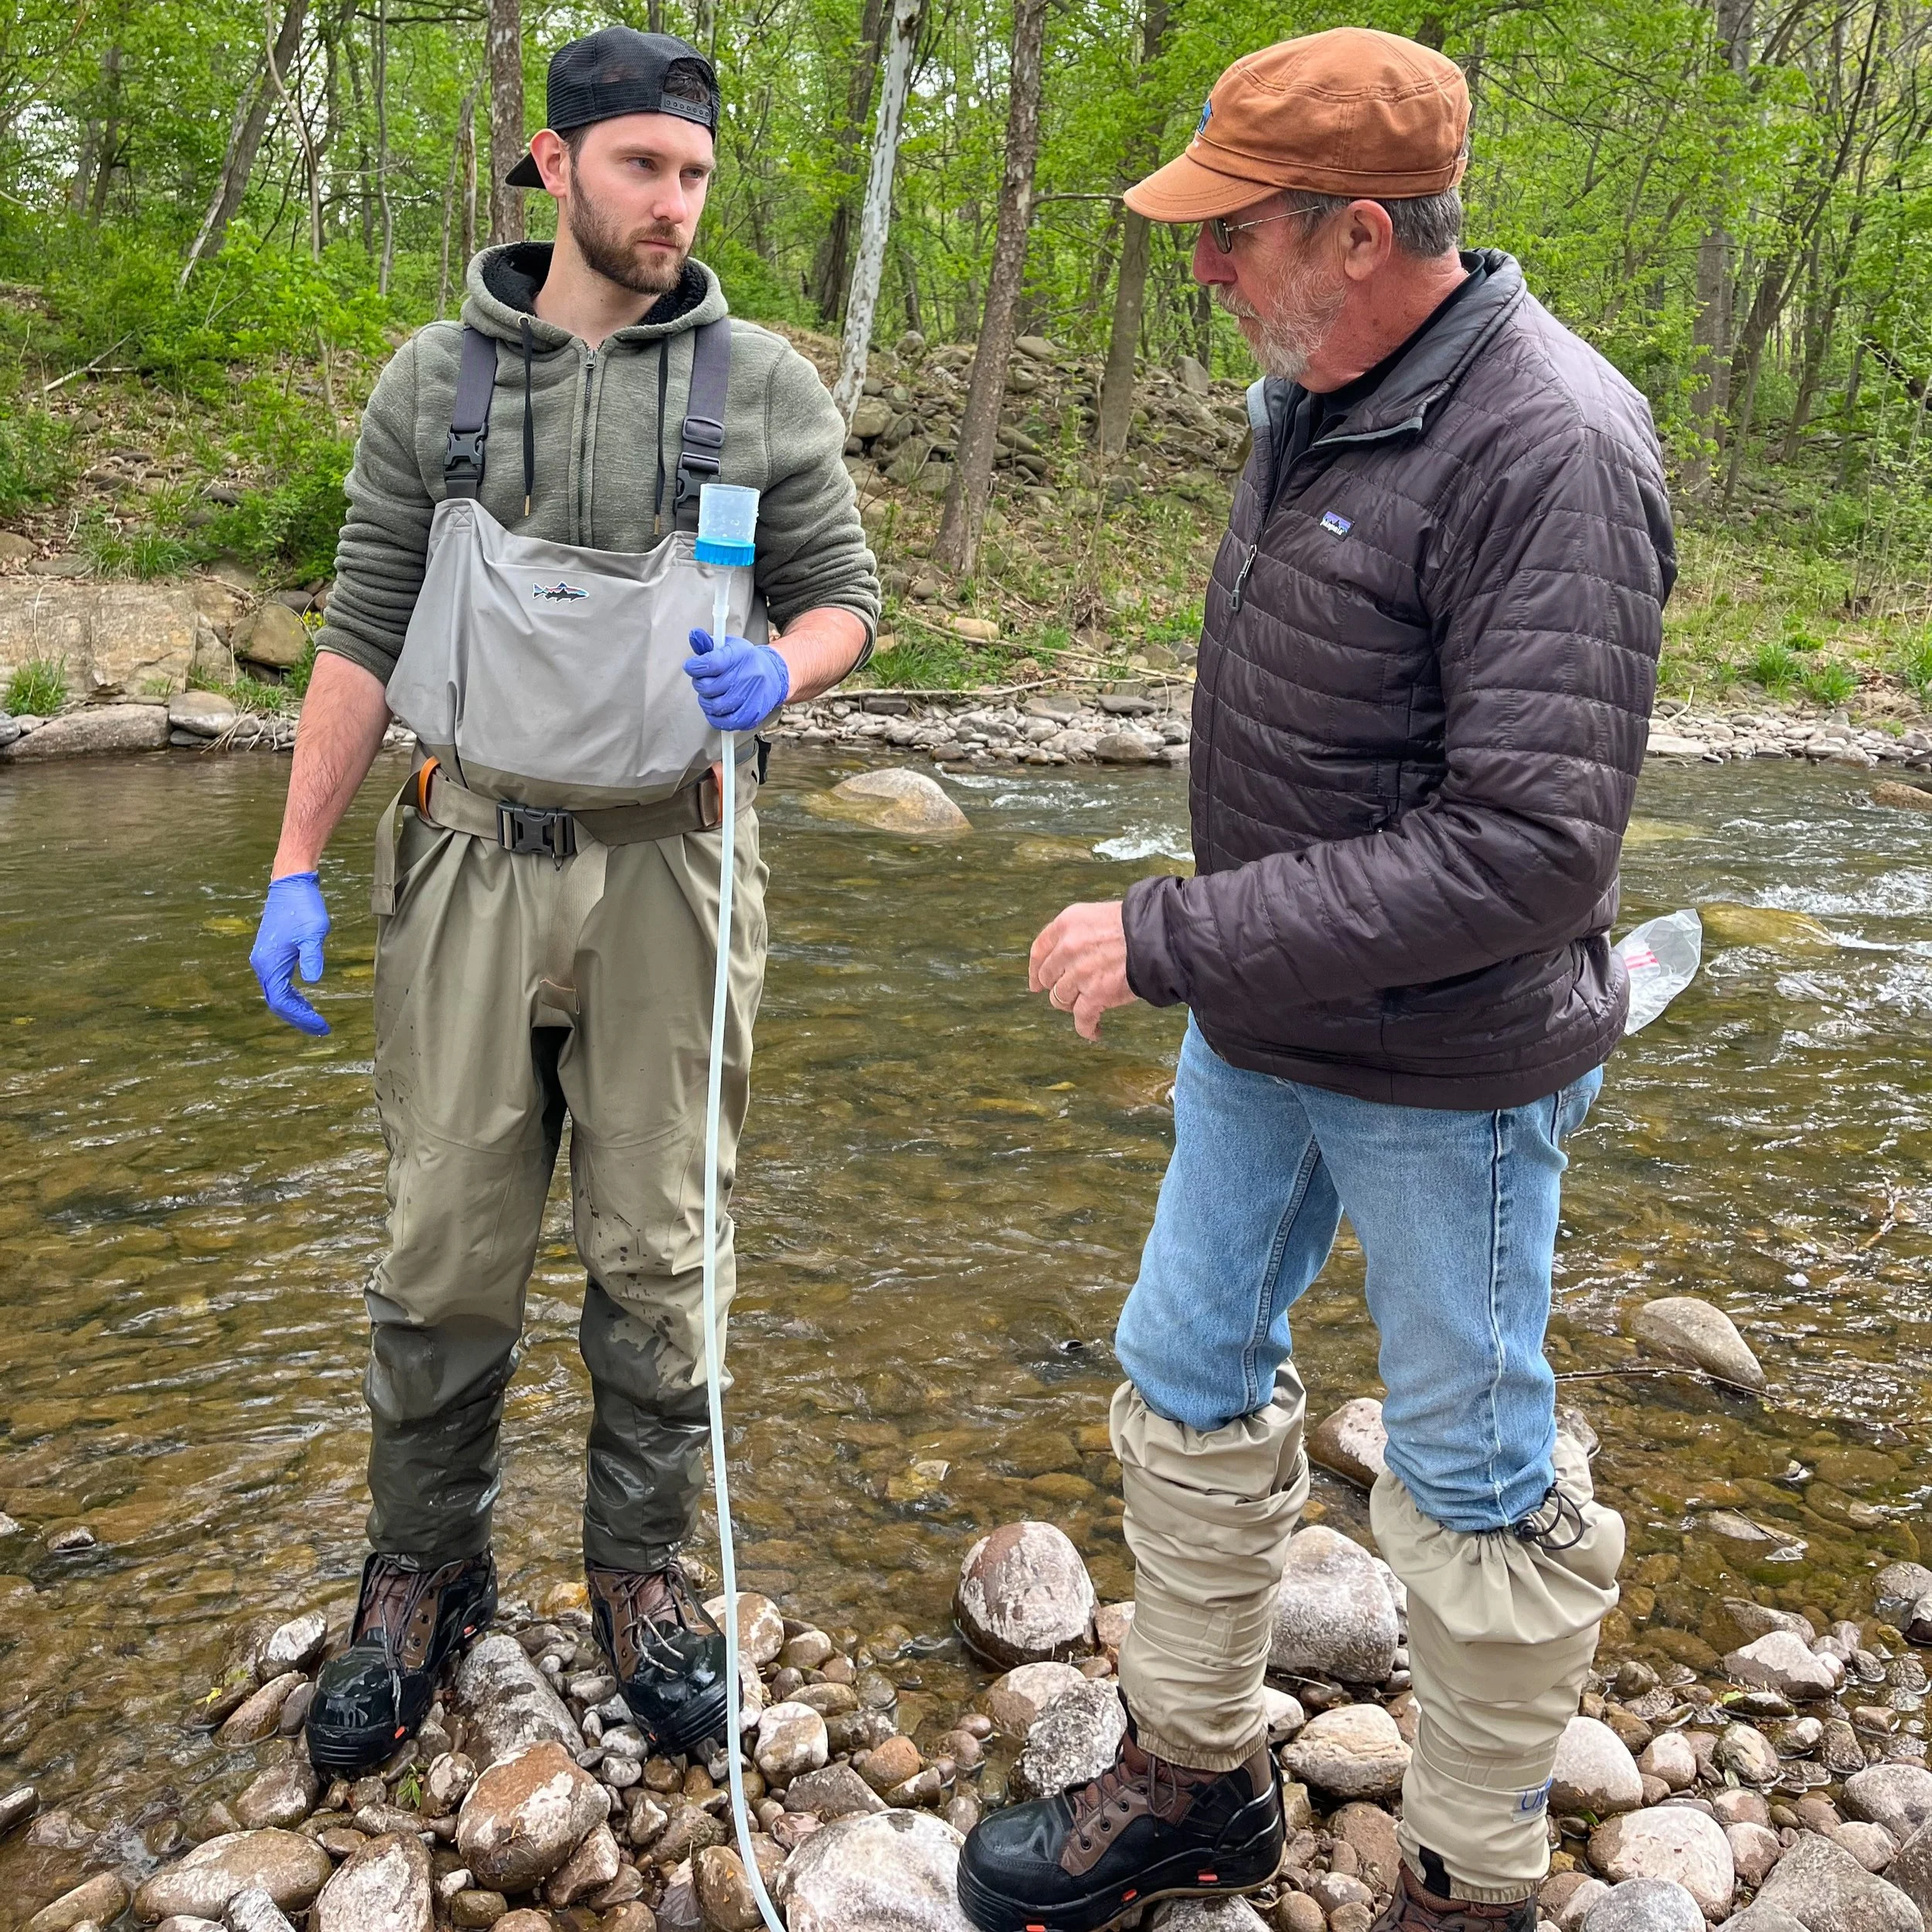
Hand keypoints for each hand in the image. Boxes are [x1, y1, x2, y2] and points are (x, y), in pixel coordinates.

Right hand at [250, 872, 331, 1034]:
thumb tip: (313, 981)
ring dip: (294, 1007)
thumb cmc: (303, 907)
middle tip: (321, 1028)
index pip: (282, 1001)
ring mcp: (264, 958)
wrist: (290, 884)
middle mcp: (262, 964)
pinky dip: (290, 995)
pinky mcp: (270, 953)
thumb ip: (312, 957)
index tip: (322, 1026)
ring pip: (276, 993)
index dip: (301, 1017)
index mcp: (270, 963)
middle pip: (277, 1001)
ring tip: (315, 1018)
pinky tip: (304, 999)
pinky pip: (277, 982)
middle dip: (298, 1017)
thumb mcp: (314, 933)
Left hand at [685, 628, 789, 731]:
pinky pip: (725, 722)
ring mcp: (751, 697)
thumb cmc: (746, 661)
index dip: (694, 666)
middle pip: (708, 687)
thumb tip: (694, 635)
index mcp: (740, 656)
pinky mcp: (752, 714)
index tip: (692, 667)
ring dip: (706, 702)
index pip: (709, 663)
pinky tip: (717, 709)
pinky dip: (715, 718)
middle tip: (705, 681)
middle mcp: (747, 676)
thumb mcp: (729, 646)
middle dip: (700, 684)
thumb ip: (708, 644)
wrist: (774, 676)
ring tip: (711, 695)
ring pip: (714, 706)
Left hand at [1029, 900, 1137, 1040]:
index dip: (1035, 970)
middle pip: (1048, 978)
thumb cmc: (1135, 925)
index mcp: (1066, 924)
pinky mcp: (1095, 995)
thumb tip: (1065, 955)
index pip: (1039, 950)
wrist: (1160, 937)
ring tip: (1089, 1006)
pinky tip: (1094, 1032)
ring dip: (1073, 1005)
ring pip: (1060, 999)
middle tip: (1072, 993)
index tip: (1036, 982)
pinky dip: (1087, 1028)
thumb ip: (1077, 932)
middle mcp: (1068, 948)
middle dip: (1058, 987)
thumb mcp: (1097, 915)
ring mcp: (1079, 973)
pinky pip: (1081, 1019)